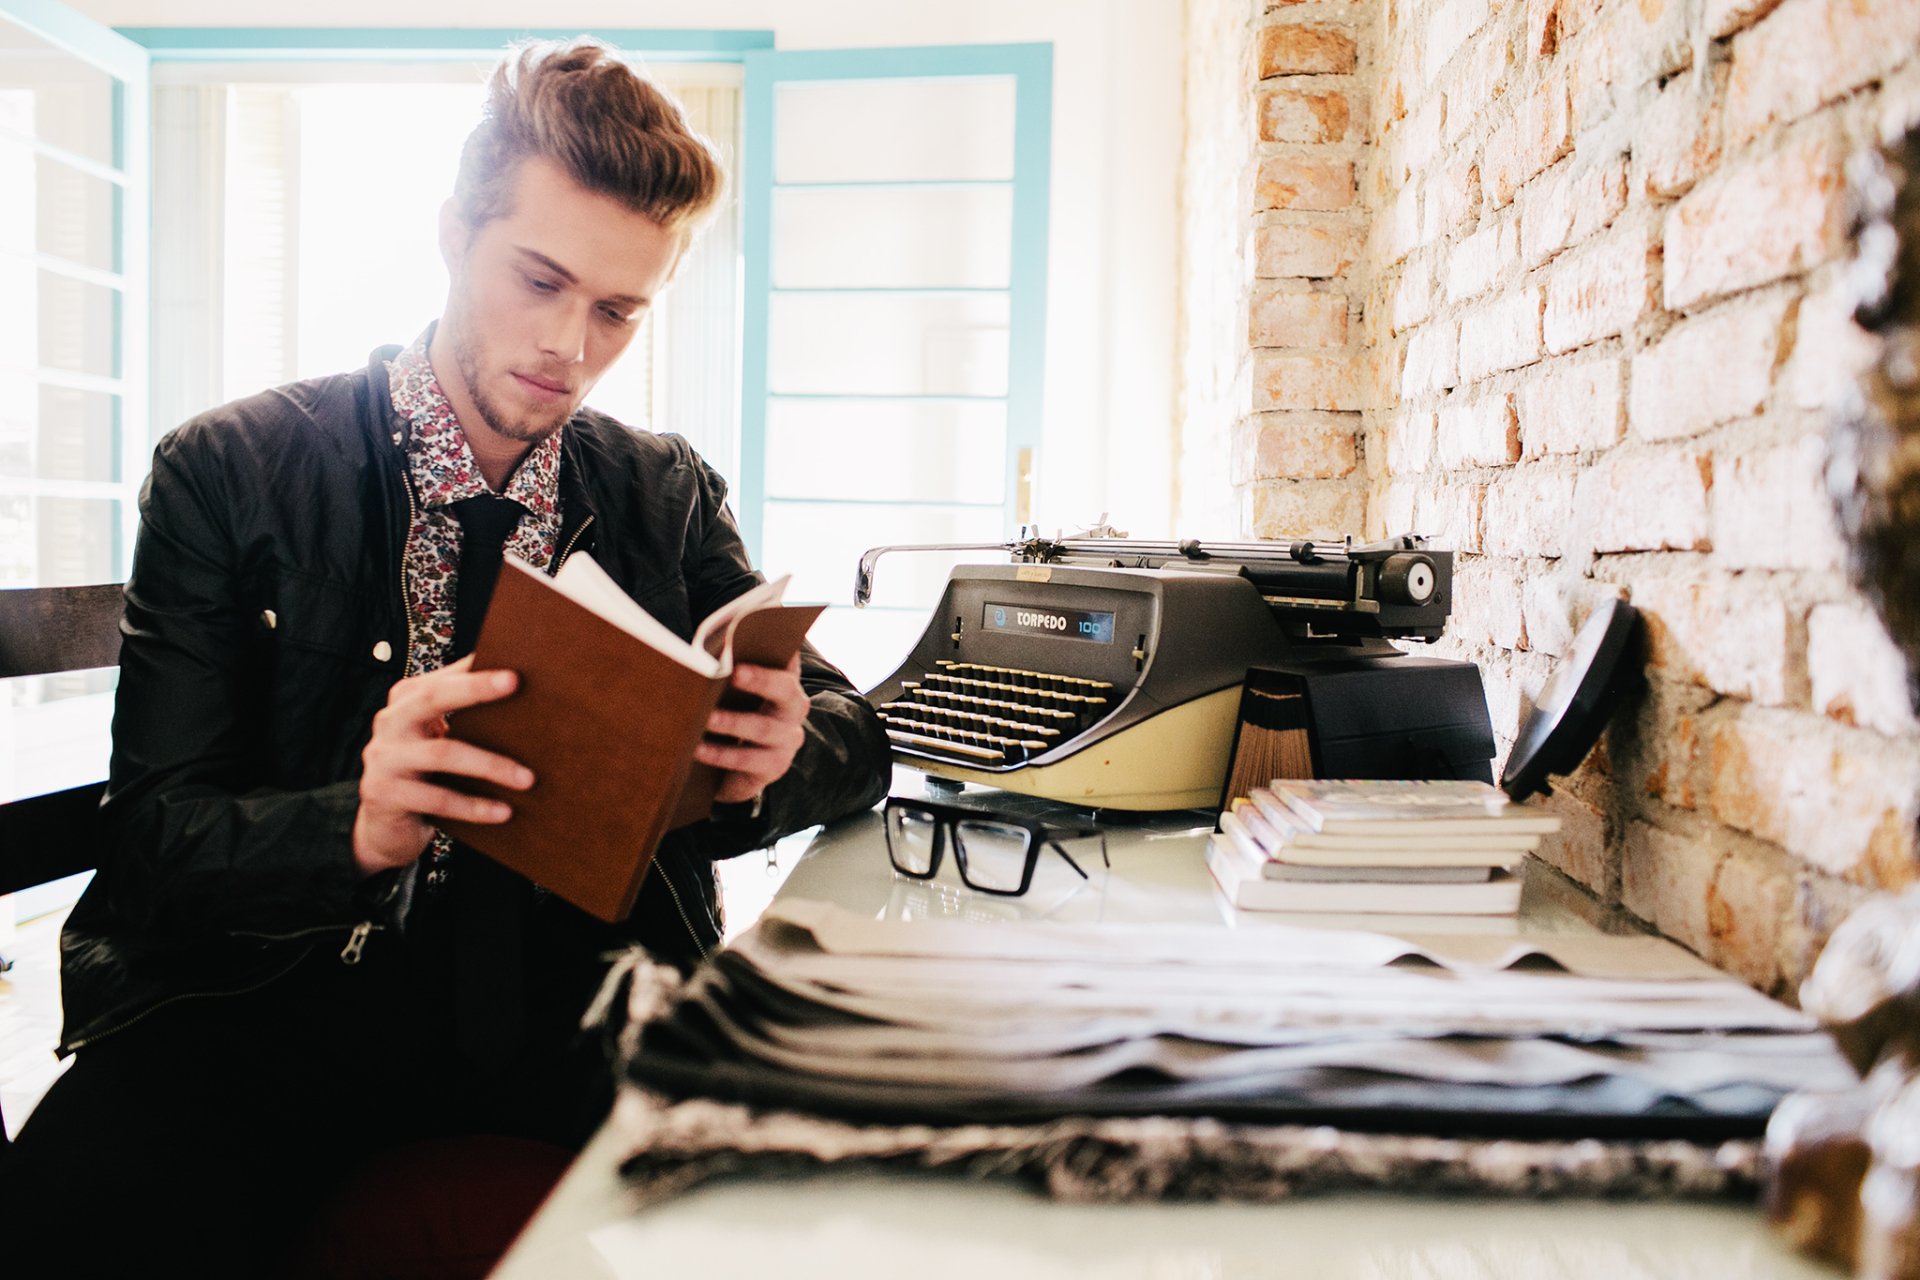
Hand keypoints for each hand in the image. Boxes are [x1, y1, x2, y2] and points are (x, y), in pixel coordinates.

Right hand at [351, 655, 534, 876]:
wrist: (384, 825)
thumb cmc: (426, 772)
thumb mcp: (439, 739)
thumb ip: (466, 716)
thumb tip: (526, 696)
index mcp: (407, 700)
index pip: (443, 676)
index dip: (474, 668)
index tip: (512, 661)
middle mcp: (391, 721)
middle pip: (432, 698)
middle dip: (475, 688)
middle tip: (515, 682)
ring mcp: (384, 757)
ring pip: (443, 753)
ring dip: (490, 764)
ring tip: (528, 778)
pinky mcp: (384, 793)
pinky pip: (436, 798)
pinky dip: (474, 806)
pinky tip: (505, 812)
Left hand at [693, 655, 809, 806]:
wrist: (732, 769)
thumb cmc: (730, 714)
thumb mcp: (729, 690)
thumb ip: (726, 669)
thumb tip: (706, 654)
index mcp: (785, 680)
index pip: (788, 659)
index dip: (782, 647)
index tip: (761, 635)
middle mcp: (794, 708)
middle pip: (785, 690)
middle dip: (760, 680)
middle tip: (732, 673)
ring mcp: (788, 739)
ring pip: (763, 728)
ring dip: (733, 722)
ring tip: (706, 718)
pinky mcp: (775, 766)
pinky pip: (749, 760)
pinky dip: (721, 754)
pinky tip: (697, 748)